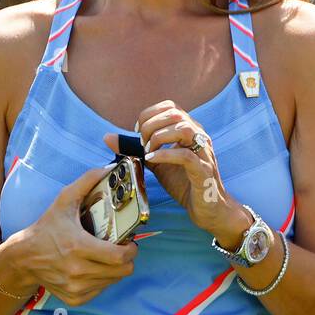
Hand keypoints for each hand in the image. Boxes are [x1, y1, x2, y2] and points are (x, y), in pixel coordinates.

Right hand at [14, 162, 138, 305]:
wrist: (23, 257)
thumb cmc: (47, 227)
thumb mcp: (64, 200)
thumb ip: (87, 181)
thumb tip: (109, 167)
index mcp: (78, 247)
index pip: (120, 257)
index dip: (132, 249)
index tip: (131, 242)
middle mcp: (77, 271)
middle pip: (122, 271)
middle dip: (128, 259)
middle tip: (122, 248)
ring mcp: (75, 287)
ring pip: (113, 281)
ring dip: (115, 269)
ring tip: (107, 256)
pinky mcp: (73, 298)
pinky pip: (100, 291)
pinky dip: (103, 280)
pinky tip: (95, 268)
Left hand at [108, 100, 241, 241]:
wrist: (206, 207)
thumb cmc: (183, 182)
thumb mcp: (156, 162)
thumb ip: (136, 148)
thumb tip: (108, 137)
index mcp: (190, 129)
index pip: (170, 106)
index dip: (149, 115)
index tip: (138, 133)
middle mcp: (199, 136)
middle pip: (175, 113)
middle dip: (151, 125)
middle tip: (141, 144)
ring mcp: (203, 152)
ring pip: (183, 129)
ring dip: (159, 137)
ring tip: (148, 151)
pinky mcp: (203, 170)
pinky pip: (186, 156)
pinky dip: (165, 155)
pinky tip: (152, 159)